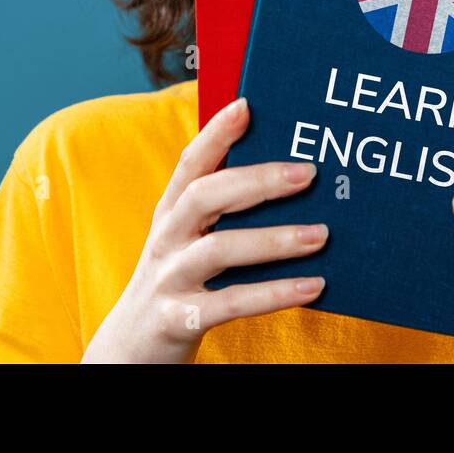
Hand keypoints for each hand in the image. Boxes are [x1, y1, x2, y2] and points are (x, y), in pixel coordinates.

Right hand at [82, 97, 327, 362]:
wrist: (131, 349)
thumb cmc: (179, 280)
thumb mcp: (189, 239)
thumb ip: (222, 207)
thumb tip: (287, 172)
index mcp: (171, 212)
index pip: (190, 163)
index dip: (215, 133)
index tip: (246, 105)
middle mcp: (166, 239)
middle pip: (205, 196)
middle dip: (257, 180)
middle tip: (308, 173)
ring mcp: (169, 279)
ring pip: (219, 249)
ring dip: (274, 240)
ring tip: (321, 235)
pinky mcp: (178, 319)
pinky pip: (230, 303)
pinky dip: (274, 294)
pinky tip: (313, 287)